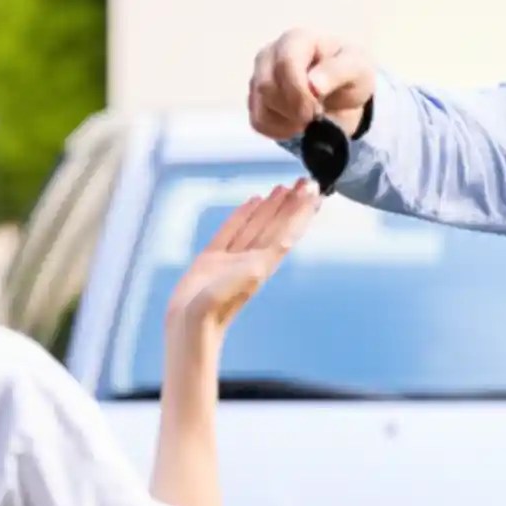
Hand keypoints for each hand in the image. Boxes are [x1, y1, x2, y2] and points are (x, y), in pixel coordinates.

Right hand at [165, 178, 321, 341]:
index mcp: (266, 262)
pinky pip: (232, 230)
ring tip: (283, 187)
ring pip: (257, 225)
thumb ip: (270, 254)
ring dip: (271, 207)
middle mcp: (253, 257)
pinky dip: (243, 216)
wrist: (191, 324)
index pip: (289, 229)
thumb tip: (292, 236)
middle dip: (291, 204)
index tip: (314, 190)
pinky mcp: (213, 258)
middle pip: (276, 224)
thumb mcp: (251, 275)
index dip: (302, 210)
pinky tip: (252, 202)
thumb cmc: (221, 303)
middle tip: (304, 181)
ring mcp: (233, 257)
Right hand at [248, 28, 374, 140]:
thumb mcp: (356, 68)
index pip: (285, 63)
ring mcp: (259, 76)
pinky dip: (279, 131)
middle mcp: (271, 54)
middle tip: (316, 116)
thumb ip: (336, 72)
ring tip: (310, 119)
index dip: (298, 92)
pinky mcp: (256, 99)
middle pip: (266, 86)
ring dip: (288, 121)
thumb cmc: (349, 72)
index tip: (316, 111)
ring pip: (260, 106)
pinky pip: (258, 121)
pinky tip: (297, 125)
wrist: (343, 90)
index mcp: (297, 40)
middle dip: (293, 109)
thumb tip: (313, 85)